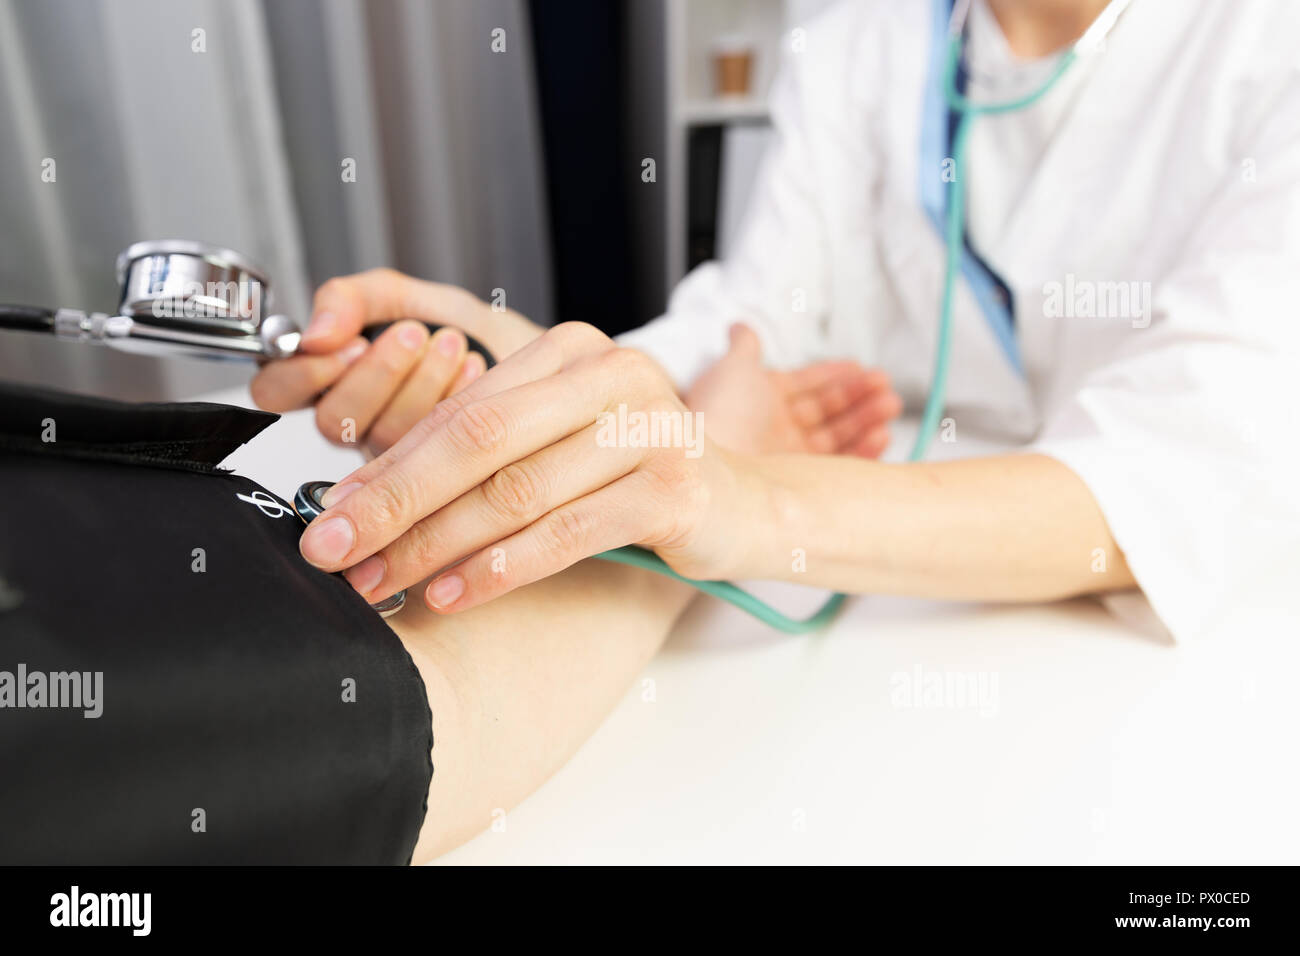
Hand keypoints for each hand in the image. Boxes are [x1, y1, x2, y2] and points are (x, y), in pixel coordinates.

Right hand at [249, 269, 544, 455]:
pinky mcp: (442, 482)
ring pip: (381, 437)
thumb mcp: (412, 299)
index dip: (304, 371)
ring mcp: (400, 461)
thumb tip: (316, 329)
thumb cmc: (478, 335)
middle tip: (414, 335)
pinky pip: (431, 455)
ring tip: (452, 344)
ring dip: (419, 382)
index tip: (346, 343)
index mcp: (339, 381)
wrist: (548, 364)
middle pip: (331, 420)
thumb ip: (356, 299)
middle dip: (377, 372)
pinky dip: (453, 399)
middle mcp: (363, 426)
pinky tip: (475, 373)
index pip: (278, 391)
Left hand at [296, 322, 757, 612]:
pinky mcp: (673, 487)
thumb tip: (371, 502)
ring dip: (436, 544)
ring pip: (517, 490)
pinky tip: (453, 593)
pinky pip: (566, 532)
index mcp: (572, 351)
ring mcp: (648, 426)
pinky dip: (500, 568)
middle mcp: (611, 374)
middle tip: (336, 549)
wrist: (745, 505)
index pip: (461, 407)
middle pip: (479, 439)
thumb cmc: (638, 475)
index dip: (390, 464)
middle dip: (397, 501)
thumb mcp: (559, 445)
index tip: (335, 513)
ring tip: (384, 582)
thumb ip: (484, 455)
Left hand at [685, 324, 901, 455]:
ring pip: (836, 434)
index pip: (805, 384)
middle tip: (885, 383)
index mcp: (762, 400)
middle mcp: (776, 429)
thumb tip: (739, 325)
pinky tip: (881, 435)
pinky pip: (838, 464)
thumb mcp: (731, 369)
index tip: (859, 365)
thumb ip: (744, 346)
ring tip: (891, 404)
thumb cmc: (718, 412)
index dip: (832, 373)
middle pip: (826, 408)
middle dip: (858, 394)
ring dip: (866, 418)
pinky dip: (862, 450)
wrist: (709, 465)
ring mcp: (788, 456)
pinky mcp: (800, 481)